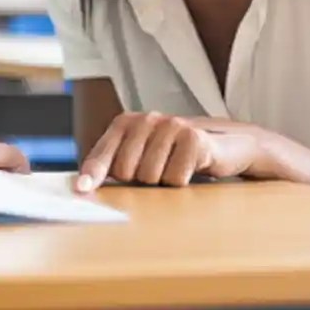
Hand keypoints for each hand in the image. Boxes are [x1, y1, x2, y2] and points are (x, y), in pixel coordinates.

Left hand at [75, 112, 265, 192]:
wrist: (227, 144)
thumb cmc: (178, 153)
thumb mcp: (144, 155)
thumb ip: (115, 164)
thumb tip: (84, 186)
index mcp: (127, 122)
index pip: (103, 153)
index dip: (93, 173)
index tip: (82, 189)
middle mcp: (146, 119)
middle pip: (125, 171)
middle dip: (139, 181)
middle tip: (159, 170)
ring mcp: (170, 125)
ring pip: (149, 177)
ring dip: (164, 182)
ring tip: (177, 167)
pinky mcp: (193, 137)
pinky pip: (175, 178)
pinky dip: (183, 181)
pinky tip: (193, 167)